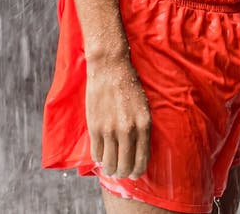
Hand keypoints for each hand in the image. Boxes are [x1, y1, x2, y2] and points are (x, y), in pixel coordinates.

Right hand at [85, 56, 150, 179]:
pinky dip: (99, 158)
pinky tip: (101, 155)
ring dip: (110, 168)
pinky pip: (96, 154)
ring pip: (110, 164)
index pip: (142, 159)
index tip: (134, 173)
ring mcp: (110, 129)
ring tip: (110, 166)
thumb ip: (141, 128)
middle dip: (124, 173)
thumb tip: (137, 151)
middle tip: (121, 171)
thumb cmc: (129, 85)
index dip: (138, 171)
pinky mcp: (95, 127)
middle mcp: (128, 129)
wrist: (110, 67)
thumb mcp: (143, 107)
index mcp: (144, 124)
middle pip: (125, 166)